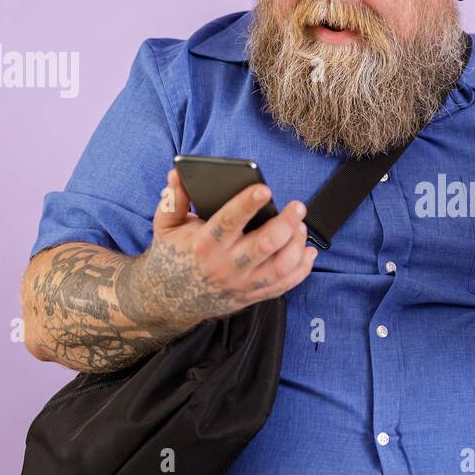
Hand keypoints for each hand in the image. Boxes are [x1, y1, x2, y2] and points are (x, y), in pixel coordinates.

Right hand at [129, 168, 315, 330]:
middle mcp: (225, 267)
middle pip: (264, 245)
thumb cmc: (172, 256)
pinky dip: (302, 269)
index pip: (228, 223)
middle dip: (286, 223)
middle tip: (298, 206)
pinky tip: (308, 251)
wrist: (170, 301)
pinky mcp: (253, 295)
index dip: (247, 205)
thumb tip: (178, 173)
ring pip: (280, 267)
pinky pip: (285, 285)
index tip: (264, 189)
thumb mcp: (166, 227)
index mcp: (204, 245)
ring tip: (301, 226)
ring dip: (297, 244)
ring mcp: (242, 284)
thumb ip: (173, 199)